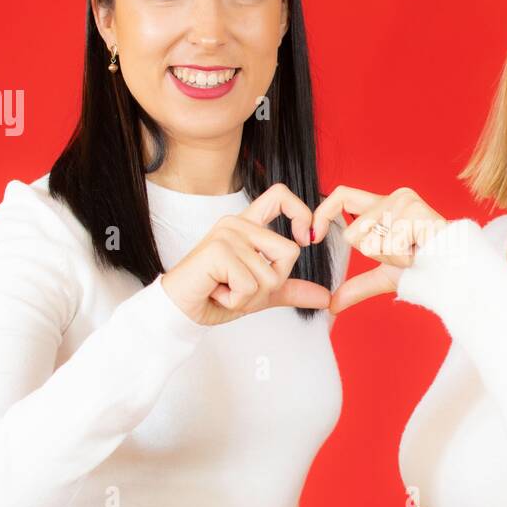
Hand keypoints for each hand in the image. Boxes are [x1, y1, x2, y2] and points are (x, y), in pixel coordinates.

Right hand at [161, 183, 330, 325]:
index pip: (280, 195)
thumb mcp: (260, 293)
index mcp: (247, 226)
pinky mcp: (218, 250)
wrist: (180, 311)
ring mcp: (227, 234)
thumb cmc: (214, 296)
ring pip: (270, 274)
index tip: (305, 239)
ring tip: (225, 290)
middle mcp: (237, 224)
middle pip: (289, 252)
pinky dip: (237, 300)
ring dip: (251, 296)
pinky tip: (216, 292)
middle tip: (241, 287)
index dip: (302, 212)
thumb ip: (290, 289)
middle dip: (272, 283)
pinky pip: (251, 284)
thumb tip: (326, 297)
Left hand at [310, 185, 446, 313]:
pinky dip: (403, 257)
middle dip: (375, 254)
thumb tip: (331, 305)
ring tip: (415, 251)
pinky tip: (421, 251)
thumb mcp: (384, 277)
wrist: (455, 273)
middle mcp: (393, 198)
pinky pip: (389, 244)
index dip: (322, 212)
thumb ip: (357, 286)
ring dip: (391, 257)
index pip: (341, 196)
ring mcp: (404, 202)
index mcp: (383, 206)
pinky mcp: (415, 211)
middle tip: (404, 252)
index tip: (312, 237)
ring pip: (370, 241)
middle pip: (354, 234)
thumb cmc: (426, 269)